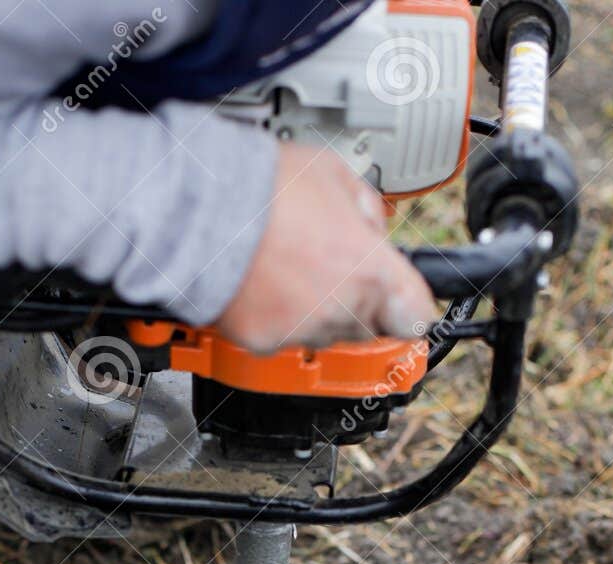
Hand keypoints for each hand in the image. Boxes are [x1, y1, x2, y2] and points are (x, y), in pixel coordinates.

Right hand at [214, 143, 433, 353]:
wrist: (197, 208)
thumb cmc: (263, 186)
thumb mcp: (334, 173)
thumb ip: (366, 210)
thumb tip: (373, 229)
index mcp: (370, 270)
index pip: (414, 316)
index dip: (408, 307)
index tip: (402, 301)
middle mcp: (340, 310)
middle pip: (366, 323)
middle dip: (354, 297)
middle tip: (324, 260)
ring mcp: (300, 330)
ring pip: (323, 331)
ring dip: (313, 305)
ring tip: (286, 262)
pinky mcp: (262, 342)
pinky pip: (281, 334)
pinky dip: (274, 314)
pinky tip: (261, 279)